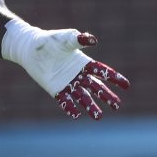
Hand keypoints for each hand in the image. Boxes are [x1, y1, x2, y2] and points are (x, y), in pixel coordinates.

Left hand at [0, 22, 129, 120]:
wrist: (30, 48)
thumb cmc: (49, 41)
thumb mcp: (65, 39)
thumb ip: (78, 39)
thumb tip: (93, 39)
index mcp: (83, 63)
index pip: (102, 72)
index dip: (114, 78)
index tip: (126, 86)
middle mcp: (78, 75)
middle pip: (96, 87)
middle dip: (106, 96)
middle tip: (117, 106)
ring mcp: (68, 84)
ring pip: (82, 97)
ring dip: (91, 106)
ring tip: (99, 117)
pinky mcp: (56, 90)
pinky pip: (65, 101)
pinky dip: (70, 108)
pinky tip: (77, 116)